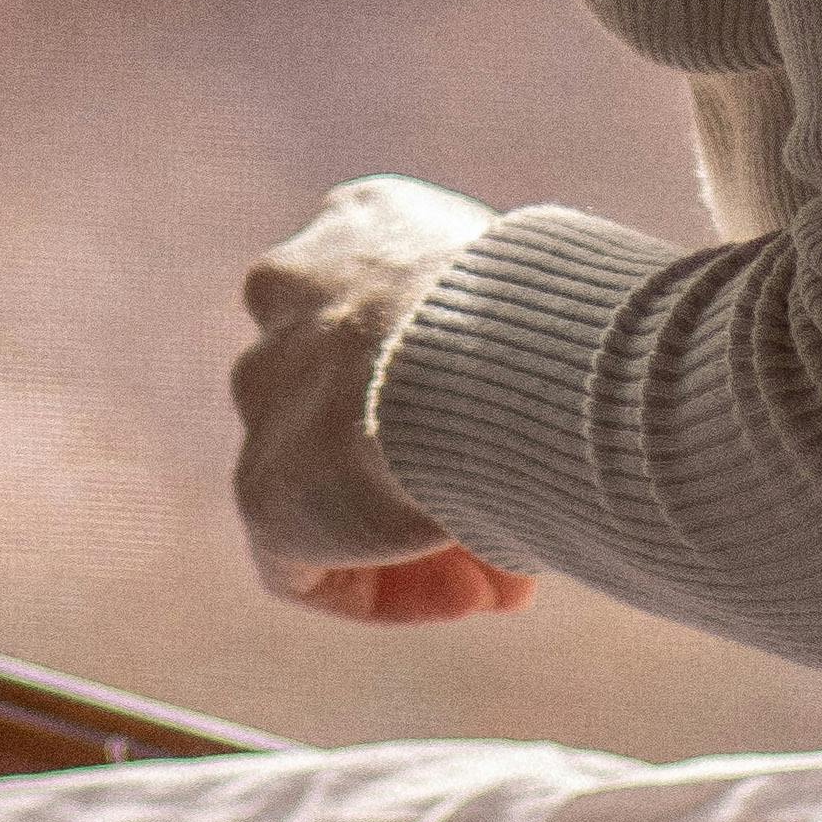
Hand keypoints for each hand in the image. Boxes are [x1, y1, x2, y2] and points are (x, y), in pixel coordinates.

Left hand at [232, 179, 540, 628]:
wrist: (480, 357)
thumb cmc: (546, 315)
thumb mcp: (540, 289)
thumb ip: (519, 339)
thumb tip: (560, 414)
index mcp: (365, 222)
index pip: (390, 302)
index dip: (462, 387)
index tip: (527, 434)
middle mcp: (296, 292)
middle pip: (353, 393)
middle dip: (430, 460)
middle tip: (517, 515)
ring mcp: (268, 391)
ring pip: (331, 481)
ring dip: (411, 533)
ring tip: (502, 578)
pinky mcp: (261, 489)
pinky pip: (309, 560)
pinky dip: (383, 588)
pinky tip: (466, 598)